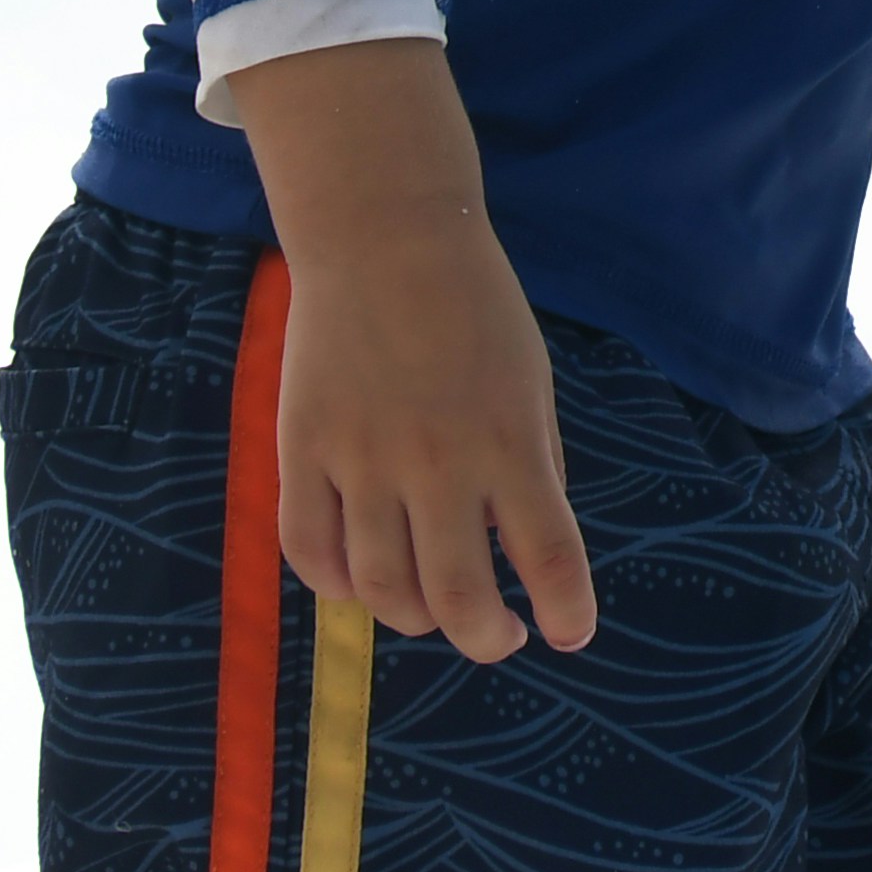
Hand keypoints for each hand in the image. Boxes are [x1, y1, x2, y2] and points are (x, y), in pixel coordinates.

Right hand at [213, 40, 602, 662]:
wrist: (385, 235)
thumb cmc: (474, 310)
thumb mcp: (530, 382)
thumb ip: (532, 466)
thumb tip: (524, 557)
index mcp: (510, 438)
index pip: (547, 555)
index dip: (565, 610)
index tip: (568, 634)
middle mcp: (437, 458)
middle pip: (457, 594)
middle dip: (485, 637)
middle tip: (498, 636)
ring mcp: (363, 456)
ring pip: (379, 586)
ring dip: (412, 616)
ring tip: (432, 609)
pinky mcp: (303, 446)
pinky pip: (310, 549)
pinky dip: (337, 584)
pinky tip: (363, 580)